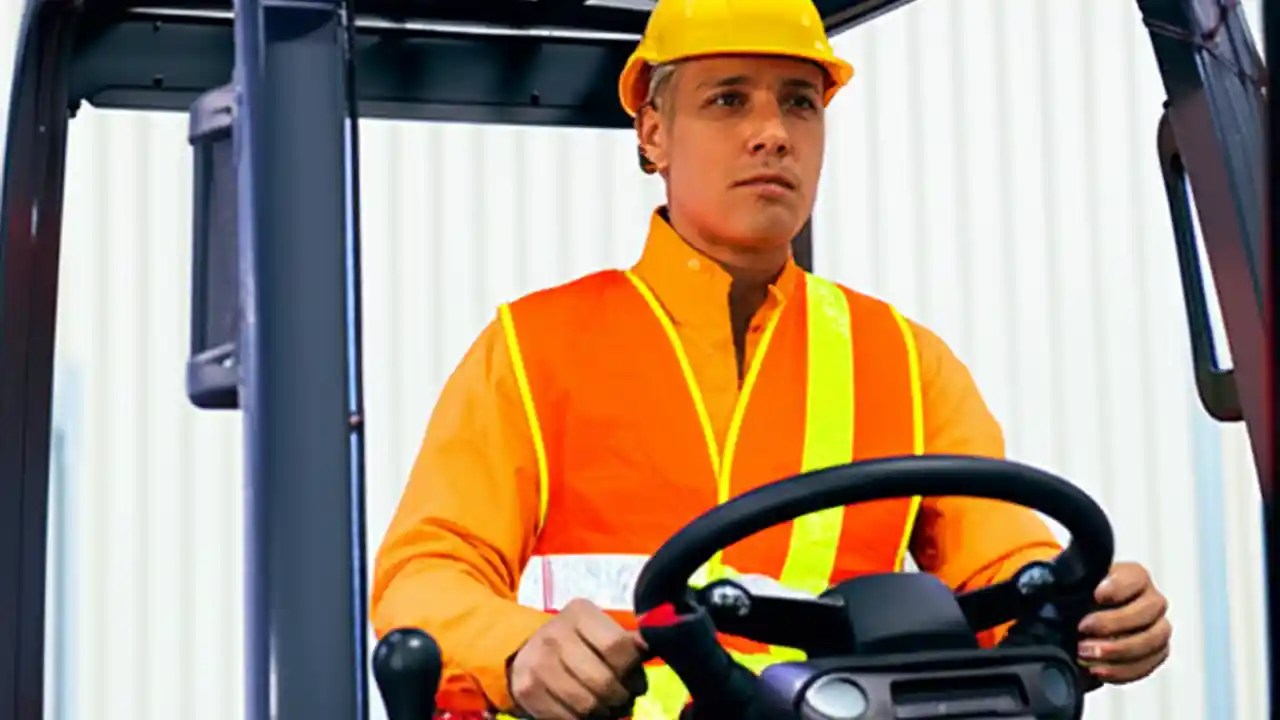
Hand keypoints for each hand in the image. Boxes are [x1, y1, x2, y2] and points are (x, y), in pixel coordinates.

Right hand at [508, 598, 648, 718]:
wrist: (527, 654)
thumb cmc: (577, 642)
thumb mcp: (600, 631)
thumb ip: (628, 641)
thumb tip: (653, 646)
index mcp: (579, 613)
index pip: (618, 647)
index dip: (633, 670)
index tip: (636, 680)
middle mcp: (554, 634)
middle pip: (603, 681)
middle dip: (621, 697)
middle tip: (624, 699)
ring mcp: (537, 663)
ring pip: (586, 705)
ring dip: (604, 713)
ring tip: (607, 708)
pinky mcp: (526, 691)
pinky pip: (567, 719)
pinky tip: (587, 714)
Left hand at [1076, 562, 1170, 684]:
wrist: (1080, 623)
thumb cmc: (1078, 597)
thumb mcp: (1072, 585)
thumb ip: (1071, 582)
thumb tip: (1058, 584)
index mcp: (1134, 576)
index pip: (1137, 577)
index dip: (1118, 587)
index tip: (1095, 595)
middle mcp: (1151, 600)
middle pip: (1149, 609)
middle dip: (1115, 622)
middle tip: (1083, 628)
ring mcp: (1157, 628)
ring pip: (1154, 639)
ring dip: (1120, 650)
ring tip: (1086, 654)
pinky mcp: (1155, 654)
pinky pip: (1148, 665)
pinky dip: (1122, 670)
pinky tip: (1097, 670)